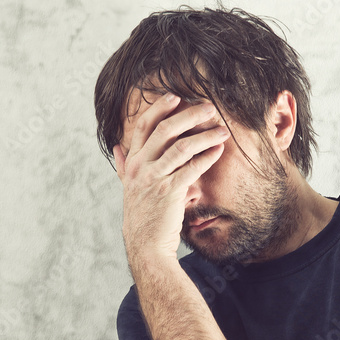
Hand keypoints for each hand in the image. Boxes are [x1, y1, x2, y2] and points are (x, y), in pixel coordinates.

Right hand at [114, 94, 230, 266]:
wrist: (145, 243)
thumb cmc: (142, 213)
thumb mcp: (128, 186)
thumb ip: (123, 165)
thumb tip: (117, 147)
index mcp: (132, 161)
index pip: (144, 126)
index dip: (160, 108)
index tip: (176, 97)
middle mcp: (141, 166)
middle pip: (165, 130)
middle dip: (189, 115)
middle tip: (209, 107)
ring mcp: (154, 178)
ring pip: (181, 147)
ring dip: (205, 135)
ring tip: (222, 129)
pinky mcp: (170, 191)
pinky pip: (191, 168)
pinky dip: (207, 157)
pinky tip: (219, 150)